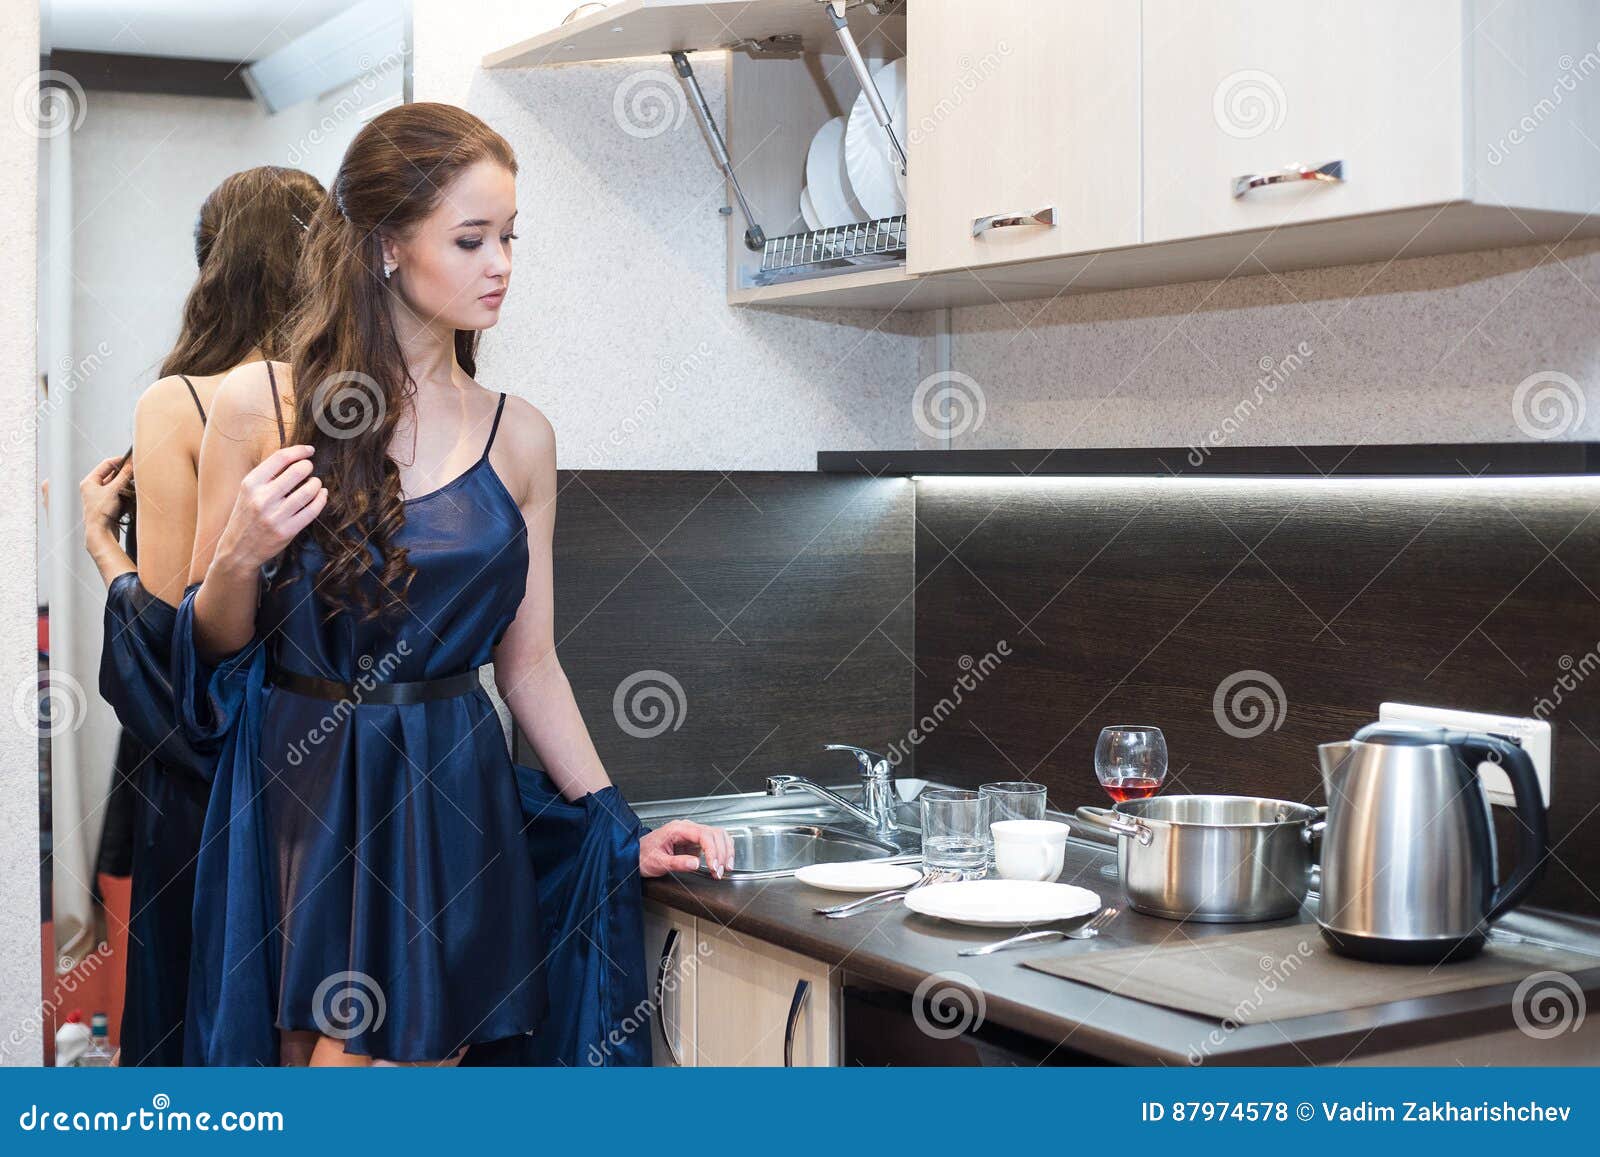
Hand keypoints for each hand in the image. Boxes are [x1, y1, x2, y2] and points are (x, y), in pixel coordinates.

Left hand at [79, 453, 130, 544]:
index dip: (119, 461)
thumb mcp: (114, 490)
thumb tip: (131, 464)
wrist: (100, 532)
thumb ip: (124, 476)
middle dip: (124, 473)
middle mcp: (92, 488)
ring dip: (125, 484)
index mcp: (89, 482)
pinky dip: (125, 493)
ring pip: (116, 485)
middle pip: (111, 475)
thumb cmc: (101, 512)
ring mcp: (99, 497)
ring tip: (134, 484)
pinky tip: (131, 495)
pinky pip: (118, 494)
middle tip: (135, 471)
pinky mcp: (107, 506)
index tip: (131, 460)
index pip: (106, 465)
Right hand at [213, 444, 326, 572]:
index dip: (299, 451)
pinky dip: (321, 499)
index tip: (309, 450)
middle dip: (308, 467)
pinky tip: (322, 494)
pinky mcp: (287, 531)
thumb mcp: (248, 491)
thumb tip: (297, 457)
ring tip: (316, 483)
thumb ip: (268, 475)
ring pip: (308, 491)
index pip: (280, 458)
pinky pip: (312, 510)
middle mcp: (261, 498)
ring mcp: (275, 516)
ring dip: (317, 483)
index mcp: (250, 483)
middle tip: (310, 469)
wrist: (238, 550)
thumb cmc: (247, 516)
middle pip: (297, 471)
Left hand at [640, 820, 734, 878]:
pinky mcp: (695, 842)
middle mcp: (687, 828)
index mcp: (678, 829)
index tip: (714, 867)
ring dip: (725, 851)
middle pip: (715, 834)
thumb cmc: (643, 856)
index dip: (713, 851)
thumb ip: (677, 863)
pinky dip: (722, 851)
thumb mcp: (658, 862)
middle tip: (719, 871)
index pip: (704, 835)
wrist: (635, 856)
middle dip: (721, 853)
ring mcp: (692, 834)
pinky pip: (715, 842)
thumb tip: (696, 864)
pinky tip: (723, 862)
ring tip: (725, 867)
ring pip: (718, 835)